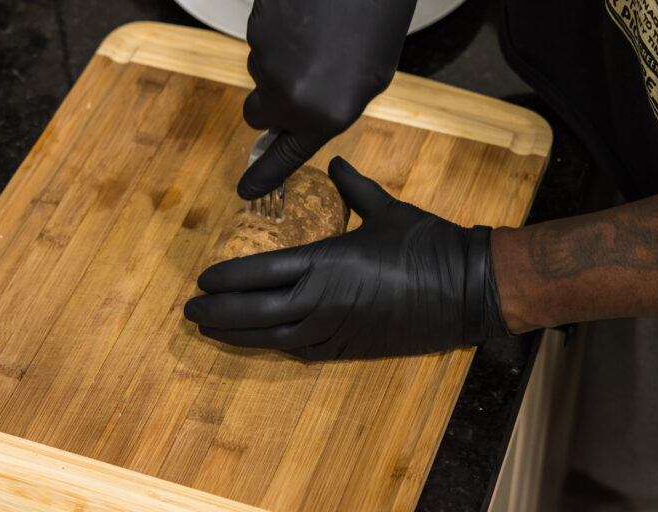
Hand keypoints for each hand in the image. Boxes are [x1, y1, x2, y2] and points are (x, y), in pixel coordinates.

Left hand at [185, 157, 509, 359]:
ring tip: (210, 331)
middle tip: (190, 311)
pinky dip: (275, 347)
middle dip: (218, 312)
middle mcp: (321, 299)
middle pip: (255, 310)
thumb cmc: (425, 243)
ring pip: (272, 337)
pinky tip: (259, 343)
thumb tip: (336, 163)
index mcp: (326, 260)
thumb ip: (354, 187)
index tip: (202, 279)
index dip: (227, 277)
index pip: (260, 271)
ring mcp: (334, 328)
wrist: (467, 288)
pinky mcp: (350, 348)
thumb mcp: (386, 209)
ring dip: (237, 335)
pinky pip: (301, 351)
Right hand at [237, 0, 416, 198]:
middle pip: (257, 113)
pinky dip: (277, 33)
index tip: (245, 191)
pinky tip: (303, 18)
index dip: (263, 177)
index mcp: (324, 116)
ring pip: (259, 71)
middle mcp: (289, 97)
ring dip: (279, 60)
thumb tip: (297, 121)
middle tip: (296, 78)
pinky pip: (259, 40)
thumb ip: (329, 110)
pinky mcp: (256, 29)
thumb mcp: (367, 81)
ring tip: (313, 35)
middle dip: (270, 101)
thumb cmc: (376, 22)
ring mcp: (268, 62)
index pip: (284, 157)